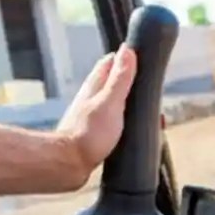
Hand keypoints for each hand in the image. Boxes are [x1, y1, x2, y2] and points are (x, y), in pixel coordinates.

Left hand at [55, 45, 137, 185]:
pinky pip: (110, 118)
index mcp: (95, 86)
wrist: (69, 164)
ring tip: (141, 105)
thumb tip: (128, 51)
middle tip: (146, 82)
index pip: (110, 62)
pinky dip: (121, 118)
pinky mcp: (92, 132)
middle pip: (111, 81)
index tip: (141, 56)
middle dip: (129, 79)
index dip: (126, 58)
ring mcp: (90, 115)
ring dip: (125, 100)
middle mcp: (91, 97)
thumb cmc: (89, 134)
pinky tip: (127, 126)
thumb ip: (120, 78)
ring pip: (111, 100)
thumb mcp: (111, 102)